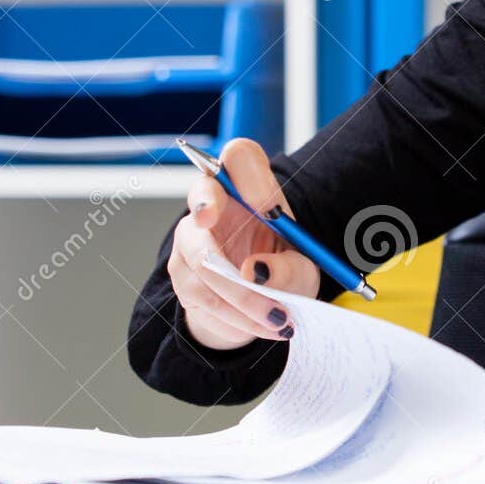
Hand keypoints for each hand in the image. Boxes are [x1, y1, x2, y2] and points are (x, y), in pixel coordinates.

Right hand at [168, 138, 321, 351]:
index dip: (250, 176)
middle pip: (203, 195)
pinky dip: (235, 315)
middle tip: (235, 251)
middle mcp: (215, 203)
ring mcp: (191, 236)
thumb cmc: (283, 271)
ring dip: (242, 296)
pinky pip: (200, 293)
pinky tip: (260, 326)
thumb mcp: (304, 272)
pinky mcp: (180, 271)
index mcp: (250, 189)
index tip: (269, 208)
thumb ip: (290, 269)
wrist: (259, 305)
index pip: (240, 157)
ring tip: (278, 319)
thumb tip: (255, 272)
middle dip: (212, 213)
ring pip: (201, 258)